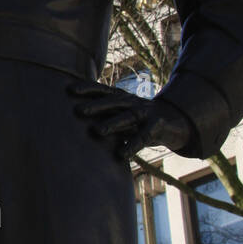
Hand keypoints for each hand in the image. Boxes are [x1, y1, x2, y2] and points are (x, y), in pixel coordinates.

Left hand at [66, 82, 190, 160]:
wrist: (173, 121)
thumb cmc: (138, 120)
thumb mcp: (120, 114)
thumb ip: (103, 115)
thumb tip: (74, 123)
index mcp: (121, 98)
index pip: (103, 90)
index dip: (88, 88)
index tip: (69, 89)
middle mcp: (132, 102)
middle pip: (114, 101)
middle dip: (97, 105)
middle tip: (79, 110)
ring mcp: (146, 112)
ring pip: (129, 116)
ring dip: (114, 122)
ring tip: (98, 131)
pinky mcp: (158, 126)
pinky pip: (144, 136)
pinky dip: (133, 145)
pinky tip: (121, 154)